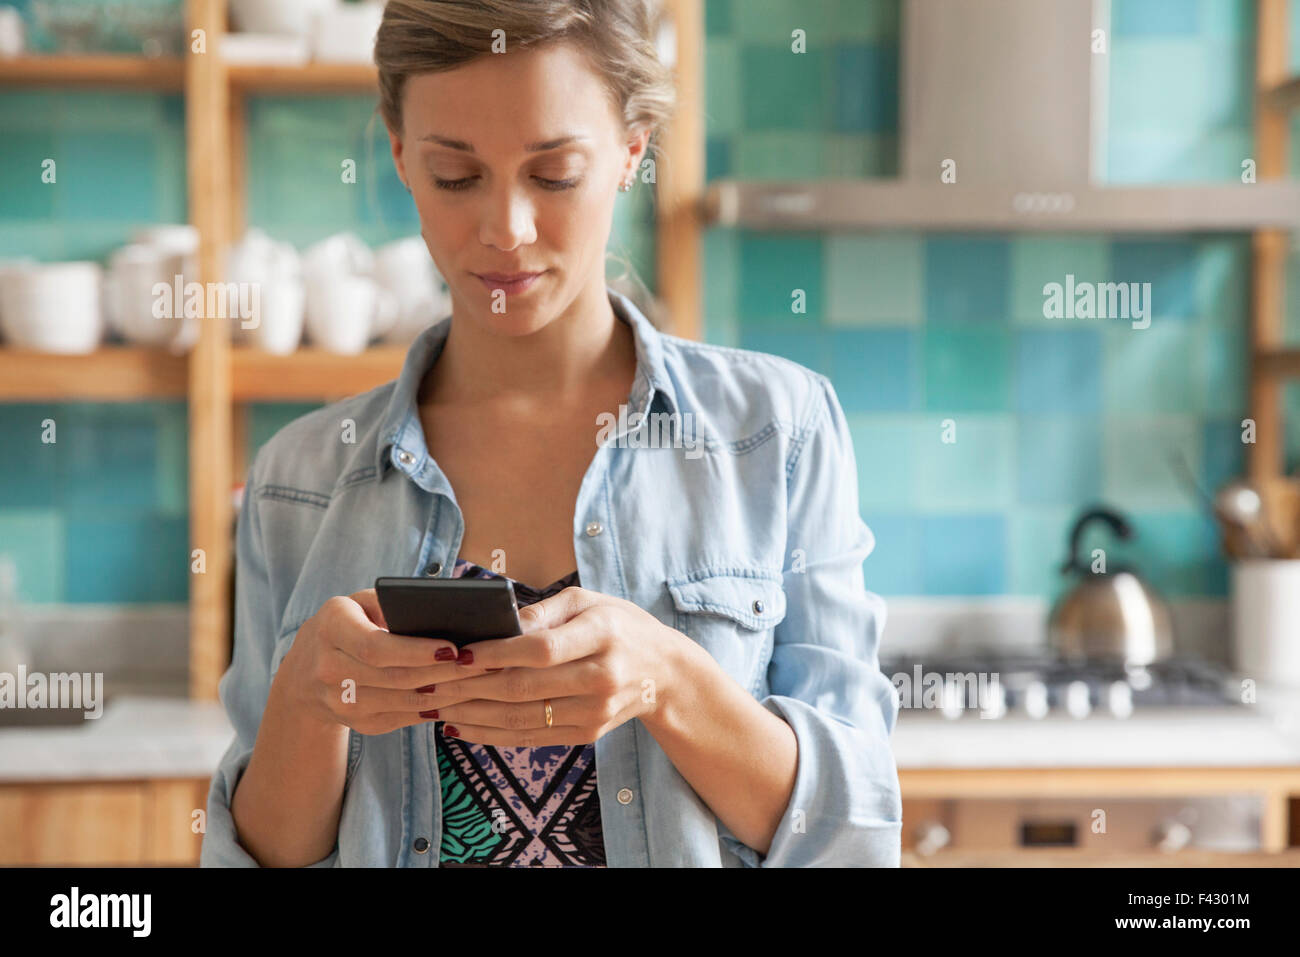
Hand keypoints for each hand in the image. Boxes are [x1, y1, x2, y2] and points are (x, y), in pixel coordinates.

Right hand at [276, 588, 499, 734]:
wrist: (303, 675)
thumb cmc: (347, 625)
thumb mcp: (359, 603)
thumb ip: (392, 604)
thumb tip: (443, 613)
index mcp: (330, 628)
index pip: (376, 647)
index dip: (417, 651)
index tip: (454, 647)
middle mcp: (328, 669)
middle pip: (395, 677)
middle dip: (444, 672)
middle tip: (483, 664)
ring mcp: (339, 702)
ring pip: (403, 702)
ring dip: (445, 693)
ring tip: (480, 681)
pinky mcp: (356, 723)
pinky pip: (403, 718)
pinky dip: (434, 709)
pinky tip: (461, 698)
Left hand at [421, 586, 689, 745]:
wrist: (664, 673)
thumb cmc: (619, 626)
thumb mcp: (589, 601)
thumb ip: (543, 612)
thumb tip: (496, 621)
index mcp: (603, 635)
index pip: (541, 648)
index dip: (497, 653)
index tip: (460, 652)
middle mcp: (602, 677)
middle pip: (525, 687)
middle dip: (471, 687)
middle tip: (432, 682)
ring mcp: (595, 711)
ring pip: (521, 718)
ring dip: (473, 714)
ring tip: (437, 705)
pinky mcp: (588, 734)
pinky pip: (530, 737)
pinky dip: (491, 733)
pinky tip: (463, 725)